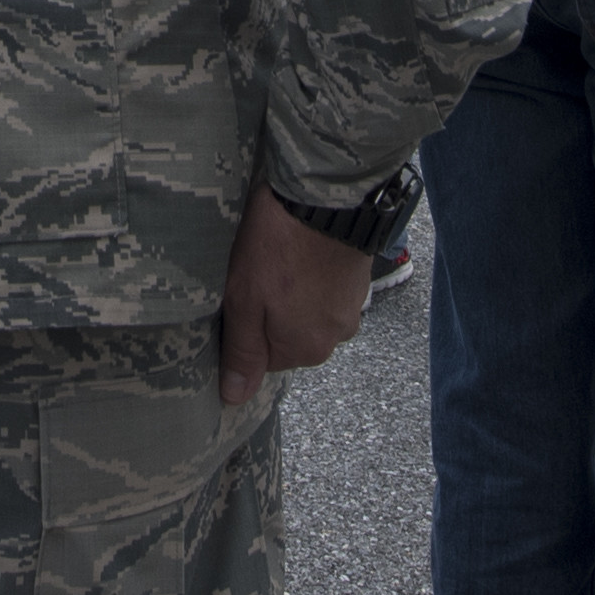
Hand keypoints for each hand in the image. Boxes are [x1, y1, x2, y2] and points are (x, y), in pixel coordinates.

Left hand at [216, 182, 369, 407]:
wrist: (328, 196)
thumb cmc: (278, 247)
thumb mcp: (245, 300)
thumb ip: (243, 352)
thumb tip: (235, 397)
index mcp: (305, 349)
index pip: (264, 359)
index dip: (246, 327)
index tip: (239, 296)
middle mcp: (335, 337)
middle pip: (290, 337)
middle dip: (272, 311)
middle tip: (258, 273)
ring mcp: (352, 308)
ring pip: (309, 313)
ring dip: (295, 293)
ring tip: (280, 258)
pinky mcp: (360, 281)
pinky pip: (327, 291)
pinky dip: (313, 276)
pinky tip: (301, 251)